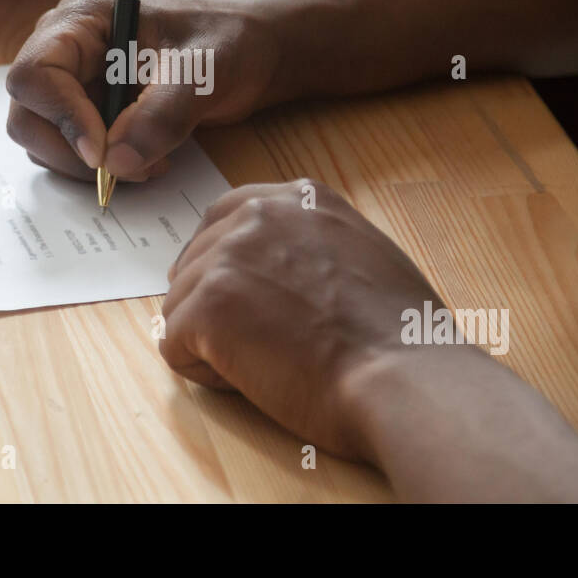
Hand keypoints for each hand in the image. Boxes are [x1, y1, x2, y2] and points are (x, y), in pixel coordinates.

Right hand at [5, 0, 283, 179]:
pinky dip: (100, 168)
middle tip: (128, 168)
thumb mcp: (204, 74)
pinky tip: (146, 160)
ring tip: (149, 162)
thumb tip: (116, 162)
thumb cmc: (231, 43)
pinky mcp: (87, 110)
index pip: (34, 74)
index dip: (60, 117)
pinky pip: (69, 150)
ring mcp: (73, 81)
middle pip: (28, 113)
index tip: (101, 152)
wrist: (253, 54)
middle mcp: (66, 48)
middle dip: (72, 151)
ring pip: (43, 139)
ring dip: (88, 166)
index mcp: (83, 20)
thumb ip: (162, 115)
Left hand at [159, 180, 441, 458]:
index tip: (251, 302)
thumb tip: (272, 271)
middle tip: (270, 343)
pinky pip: (173, 344)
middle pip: (195, 262)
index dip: (229, 269)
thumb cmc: (400, 338)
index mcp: (299, 198)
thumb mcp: (363, 255)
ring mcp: (228, 255)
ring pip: (181, 306)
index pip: (226, 217)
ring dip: (214, 344)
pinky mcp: (208, 305)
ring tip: (275, 363)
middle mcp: (259, 214)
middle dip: (217, 308)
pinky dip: (206, 373)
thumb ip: (309, 245)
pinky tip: (257, 379)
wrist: (404, 378)